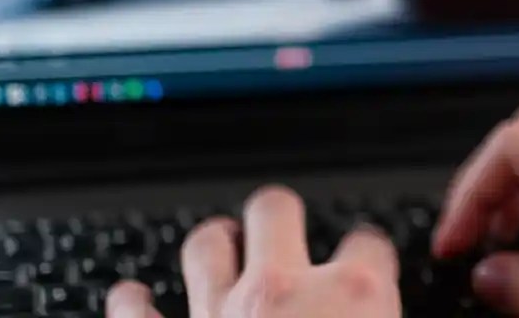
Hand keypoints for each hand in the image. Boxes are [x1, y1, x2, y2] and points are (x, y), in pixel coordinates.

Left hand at [105, 186, 400, 317]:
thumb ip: (385, 315)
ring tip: (219, 248)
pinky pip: (136, 311)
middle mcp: (283, 291)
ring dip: (213, 246)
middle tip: (282, 234)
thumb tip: (387, 311)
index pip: (368, 244)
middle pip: (275, 211)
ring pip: (205, 246)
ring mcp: (219, 314)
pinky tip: (131, 297)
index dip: (366, 255)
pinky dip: (132, 303)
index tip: (365, 268)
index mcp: (353, 295)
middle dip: (278, 218)